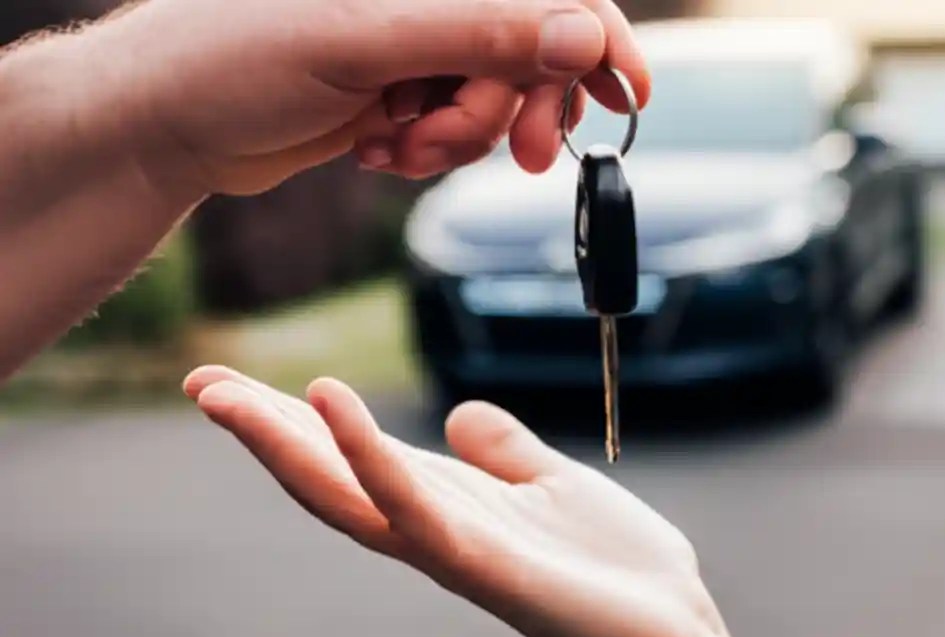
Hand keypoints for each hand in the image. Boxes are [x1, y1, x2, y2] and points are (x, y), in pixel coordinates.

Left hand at [85, 0, 649, 195]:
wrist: (159, 122)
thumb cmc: (230, 57)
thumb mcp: (364, 43)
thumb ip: (481, 35)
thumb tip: (584, 33)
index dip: (596, 35)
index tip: (629, 94)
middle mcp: (422, 3)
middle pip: (528, 52)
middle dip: (523, 108)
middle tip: (529, 158)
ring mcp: (407, 49)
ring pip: (491, 100)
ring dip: (463, 139)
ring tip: (401, 150)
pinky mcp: (391, 95)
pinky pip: (451, 129)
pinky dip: (430, 152)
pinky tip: (378, 153)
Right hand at [183, 366, 768, 636]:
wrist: (675, 630)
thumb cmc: (615, 566)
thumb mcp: (551, 483)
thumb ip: (505, 451)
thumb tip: (459, 414)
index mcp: (449, 505)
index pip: (354, 458)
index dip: (294, 423)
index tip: (234, 383)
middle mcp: (435, 530)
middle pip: (329, 478)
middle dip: (264, 433)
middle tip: (200, 383)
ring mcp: (452, 550)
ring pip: (347, 494)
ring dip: (283, 443)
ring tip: (226, 394)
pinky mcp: (484, 562)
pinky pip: (411, 504)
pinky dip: (366, 454)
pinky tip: (330, 405)